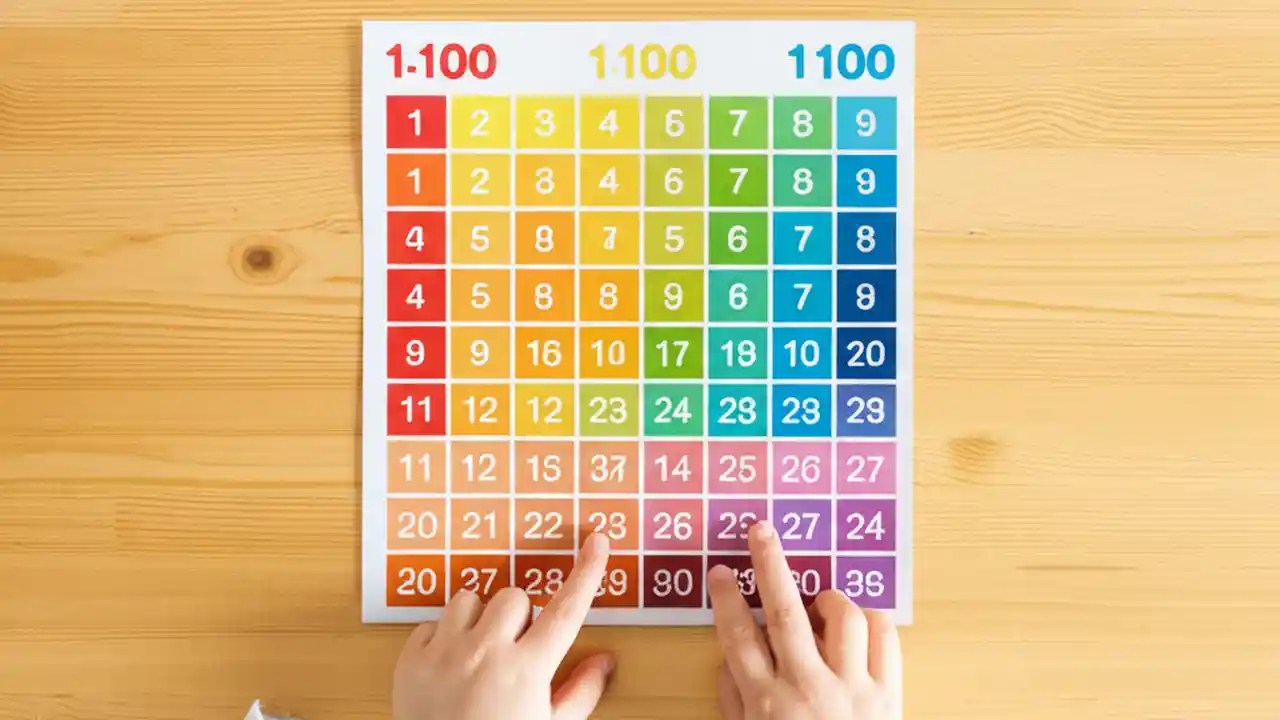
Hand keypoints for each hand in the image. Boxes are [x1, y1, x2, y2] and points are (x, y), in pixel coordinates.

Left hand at [393, 533, 615, 719]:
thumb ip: (580, 693)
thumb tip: (604, 662)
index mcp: (527, 670)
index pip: (566, 609)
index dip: (586, 572)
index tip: (597, 541)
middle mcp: (486, 653)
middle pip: (514, 596)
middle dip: (519, 617)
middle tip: (515, 650)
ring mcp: (444, 654)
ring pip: (469, 599)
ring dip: (478, 620)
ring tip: (479, 654)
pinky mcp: (410, 660)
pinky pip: (430, 623)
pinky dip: (441, 638)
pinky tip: (449, 666)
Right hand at [709, 521, 901, 719]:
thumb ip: (736, 702)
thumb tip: (727, 659)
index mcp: (766, 704)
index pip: (738, 637)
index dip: (727, 599)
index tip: (720, 573)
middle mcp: (807, 690)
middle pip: (785, 611)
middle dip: (769, 564)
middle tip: (760, 530)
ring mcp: (851, 690)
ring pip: (843, 617)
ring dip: (829, 597)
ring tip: (819, 600)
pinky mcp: (888, 694)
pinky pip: (885, 638)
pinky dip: (872, 620)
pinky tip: (858, 622)